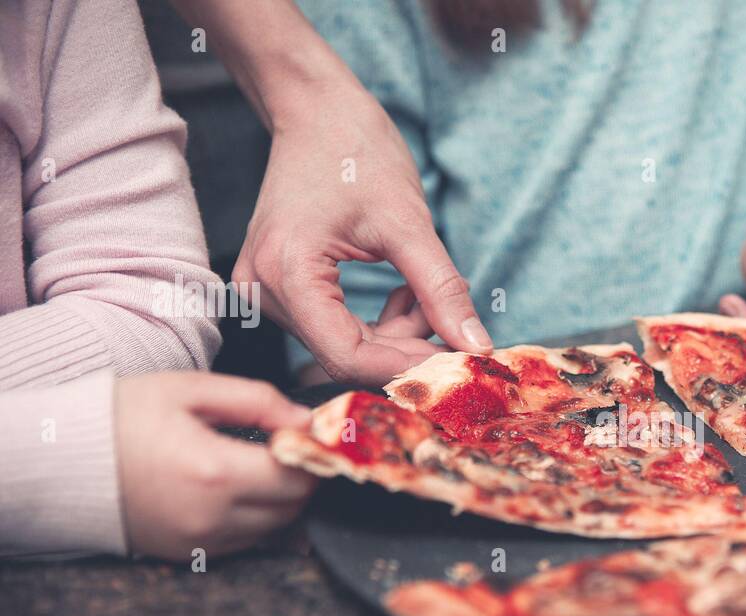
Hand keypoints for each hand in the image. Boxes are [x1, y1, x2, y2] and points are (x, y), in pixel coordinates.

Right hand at [116, 373, 317, 559]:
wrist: (60, 461)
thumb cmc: (122, 417)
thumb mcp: (189, 390)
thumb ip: (257, 401)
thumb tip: (306, 420)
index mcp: (216, 472)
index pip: (299, 476)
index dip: (314, 454)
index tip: (311, 436)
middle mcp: (213, 517)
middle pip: (293, 507)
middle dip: (301, 477)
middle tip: (289, 448)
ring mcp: (200, 542)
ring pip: (274, 529)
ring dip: (280, 500)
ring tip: (261, 465)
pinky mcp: (188, 555)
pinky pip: (245, 542)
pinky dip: (254, 519)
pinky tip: (236, 489)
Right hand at [232, 85, 491, 386]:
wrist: (317, 112)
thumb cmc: (356, 151)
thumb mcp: (409, 224)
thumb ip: (442, 291)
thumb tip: (475, 347)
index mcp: (285, 273)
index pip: (348, 357)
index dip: (407, 366)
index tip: (455, 360)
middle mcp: (263, 292)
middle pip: (347, 356)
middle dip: (406, 345)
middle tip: (450, 317)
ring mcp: (266, 292)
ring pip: (346, 346)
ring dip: (396, 332)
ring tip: (422, 288)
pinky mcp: (280, 288)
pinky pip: (337, 328)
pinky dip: (379, 320)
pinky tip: (401, 288)